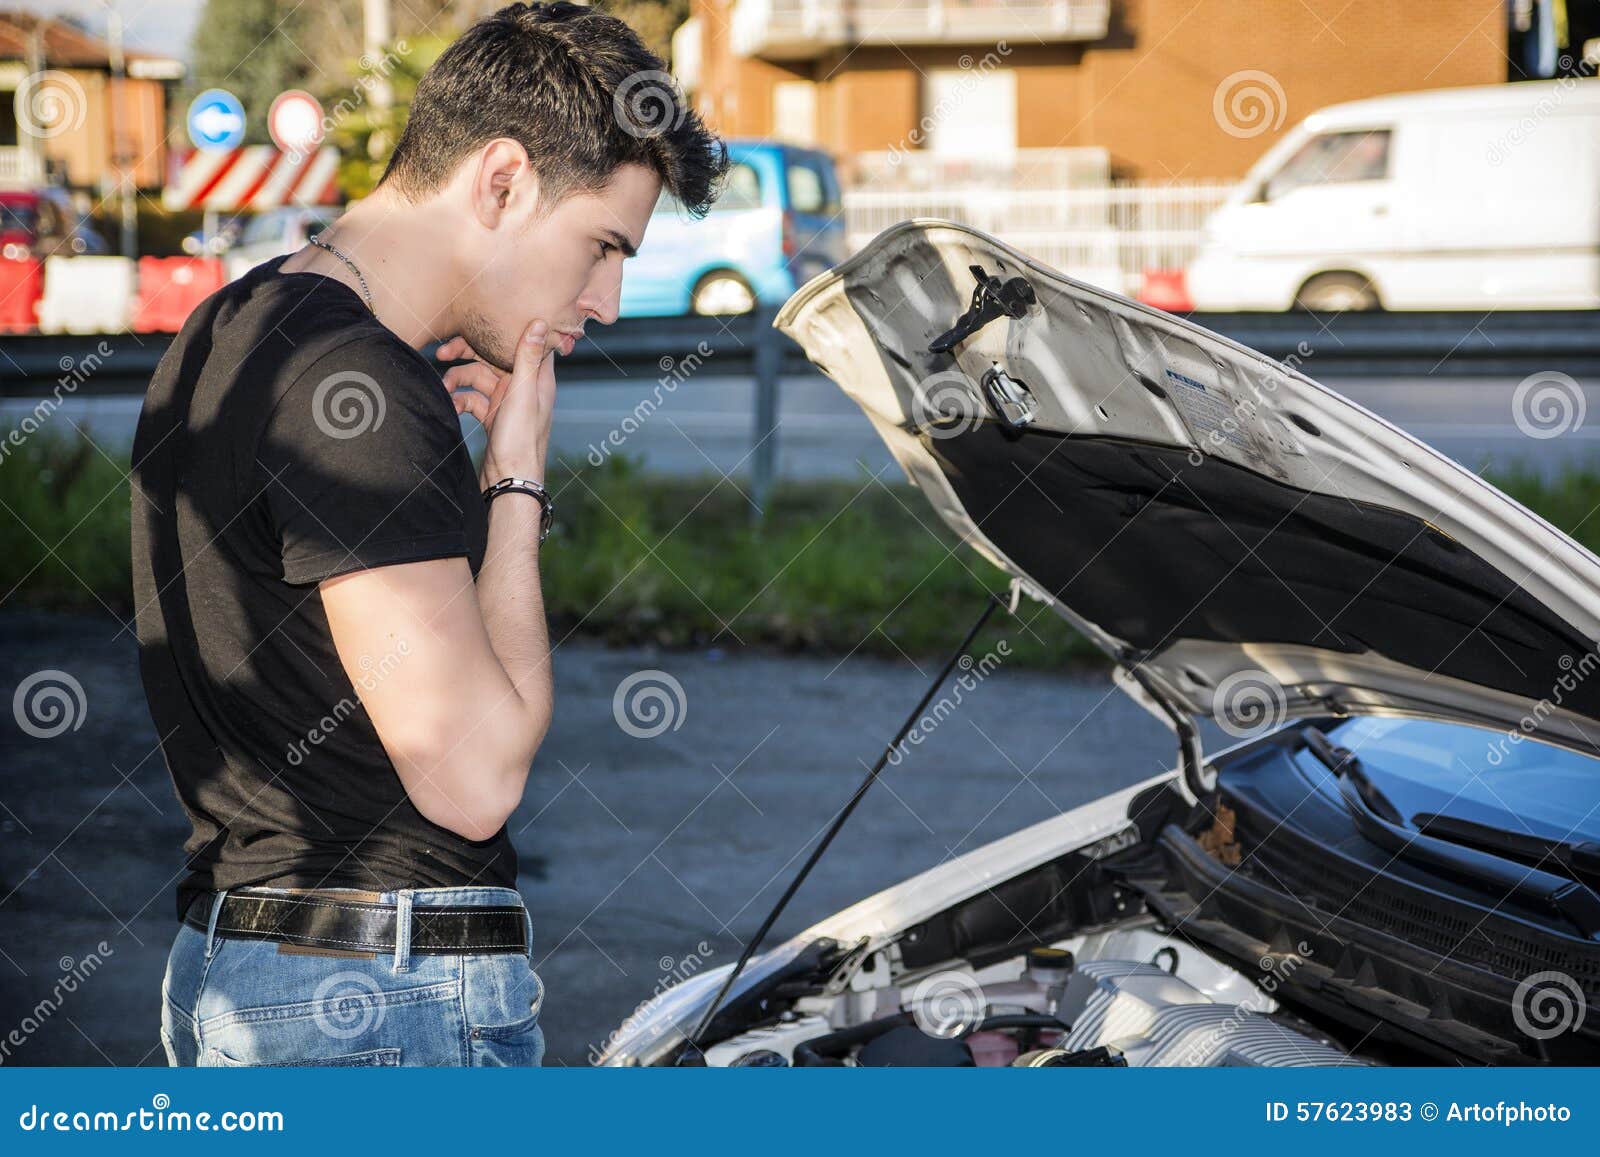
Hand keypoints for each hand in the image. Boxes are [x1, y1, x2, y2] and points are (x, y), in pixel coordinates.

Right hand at [437, 320, 555, 483]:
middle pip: (493, 357)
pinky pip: (472, 399)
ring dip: (458, 380)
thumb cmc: (521, 441)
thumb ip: (527, 357)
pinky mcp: (492, 416)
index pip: (521, 341)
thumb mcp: (523, 393)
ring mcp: (507, 402)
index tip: (476, 323)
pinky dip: (460, 400)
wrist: (510, 481)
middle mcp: (523, 387)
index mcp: (537, 378)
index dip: (501, 330)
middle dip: (467, 354)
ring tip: (443, 387)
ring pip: (478, 378)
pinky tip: (450, 406)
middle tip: (442, 352)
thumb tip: (540, 320)